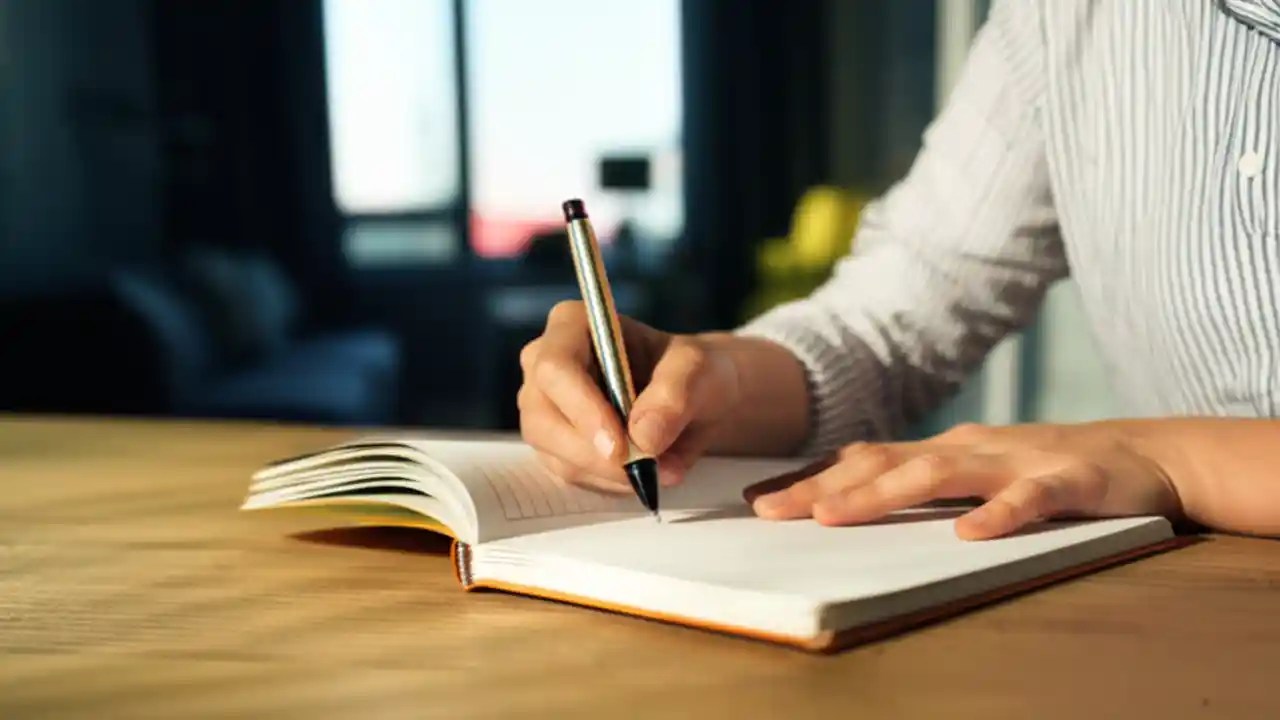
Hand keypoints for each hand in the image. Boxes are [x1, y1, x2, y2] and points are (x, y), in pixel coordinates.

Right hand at [517, 301, 740, 492]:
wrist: (697, 400)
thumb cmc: (692, 372)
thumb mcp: (699, 371)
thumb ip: (675, 395)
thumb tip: (644, 436)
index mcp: (572, 325)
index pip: (556, 367)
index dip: (582, 409)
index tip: (619, 447)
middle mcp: (544, 363)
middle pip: (542, 417)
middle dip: (592, 453)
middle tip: (641, 471)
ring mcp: (544, 406)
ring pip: (554, 452)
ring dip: (605, 472)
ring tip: (654, 468)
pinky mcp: (553, 443)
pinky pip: (568, 473)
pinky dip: (606, 482)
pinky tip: (638, 473)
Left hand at [744, 422, 1184, 538]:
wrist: (1146, 454)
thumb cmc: (1047, 468)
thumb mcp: (974, 473)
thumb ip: (922, 484)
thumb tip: (852, 500)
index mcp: (944, 448)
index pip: (864, 459)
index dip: (811, 476)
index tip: (757, 501)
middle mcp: (969, 447)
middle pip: (885, 463)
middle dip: (823, 486)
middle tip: (771, 512)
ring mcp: (1016, 460)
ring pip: (940, 473)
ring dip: (883, 494)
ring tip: (834, 516)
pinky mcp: (1068, 481)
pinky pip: (1030, 498)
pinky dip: (1000, 514)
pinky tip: (971, 534)